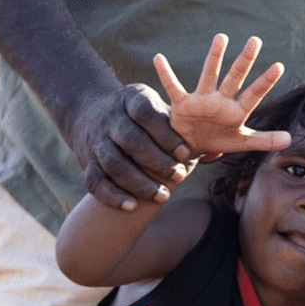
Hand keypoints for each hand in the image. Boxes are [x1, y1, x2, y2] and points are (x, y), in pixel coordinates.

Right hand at [68, 83, 192, 210]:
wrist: (90, 111)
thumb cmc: (141, 116)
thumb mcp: (158, 109)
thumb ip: (184, 128)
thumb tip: (218, 152)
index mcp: (131, 99)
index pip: (146, 115)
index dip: (166, 135)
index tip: (186, 153)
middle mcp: (110, 118)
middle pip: (130, 140)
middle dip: (156, 161)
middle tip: (180, 177)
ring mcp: (96, 140)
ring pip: (113, 162)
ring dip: (138, 182)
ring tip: (162, 196)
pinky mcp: (86, 161)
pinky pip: (94, 181)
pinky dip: (111, 195)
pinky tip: (131, 206)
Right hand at [153, 33, 290, 161]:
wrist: (192, 146)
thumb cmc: (220, 139)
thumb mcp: (242, 143)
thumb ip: (265, 140)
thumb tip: (290, 139)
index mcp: (237, 110)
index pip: (254, 94)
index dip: (265, 81)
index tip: (279, 66)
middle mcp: (221, 100)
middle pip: (235, 78)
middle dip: (245, 61)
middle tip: (256, 40)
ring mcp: (202, 99)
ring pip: (209, 75)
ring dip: (215, 58)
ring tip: (222, 38)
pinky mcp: (182, 104)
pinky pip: (173, 87)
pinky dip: (165, 74)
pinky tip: (159, 59)